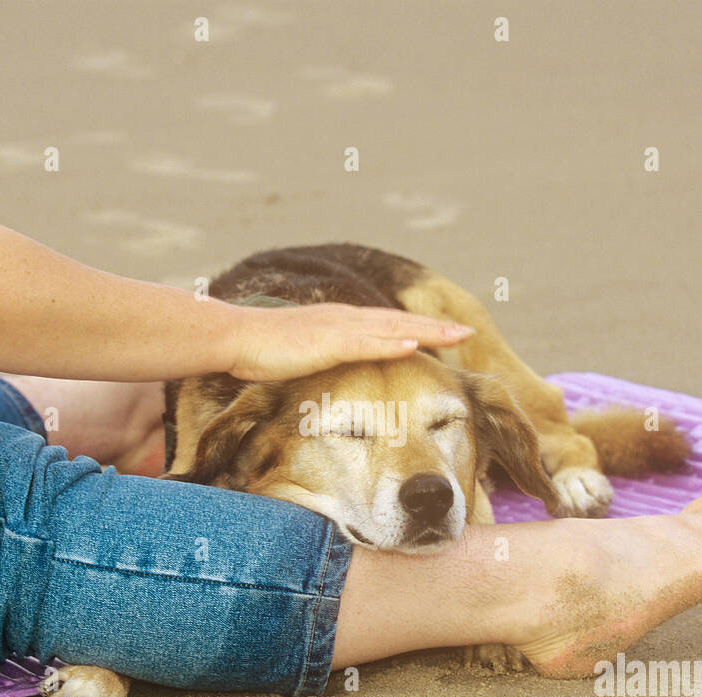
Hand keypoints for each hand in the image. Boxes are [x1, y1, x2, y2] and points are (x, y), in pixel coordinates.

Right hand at [226, 303, 472, 380]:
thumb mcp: (302, 353)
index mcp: (340, 321)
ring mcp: (337, 328)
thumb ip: (323, 358)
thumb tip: (335, 372)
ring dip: (426, 331)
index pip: (388, 323)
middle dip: (434, 327)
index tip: (446, 333)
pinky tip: (415, 344)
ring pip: (391, 328)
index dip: (419, 327)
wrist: (234, 338)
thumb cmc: (261, 351)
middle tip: (467, 333)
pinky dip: (392, 343)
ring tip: (456, 336)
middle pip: (399, 322)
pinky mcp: (326, 341)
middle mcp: (344, 319)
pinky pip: (366, 343)